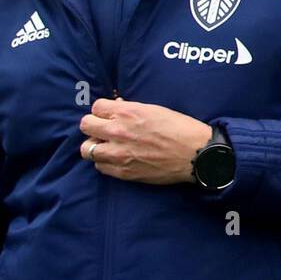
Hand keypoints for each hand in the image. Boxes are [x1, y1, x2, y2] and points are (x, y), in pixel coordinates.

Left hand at [79, 97, 212, 185]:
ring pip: (87, 149)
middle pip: (85, 126)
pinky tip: (117, 159)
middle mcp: (118, 131)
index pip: (96, 107)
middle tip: (103, 129)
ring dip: (96, 146)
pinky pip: (100, 167)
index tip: (109, 115)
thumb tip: (116, 108)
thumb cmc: (179, 128)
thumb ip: (130, 109)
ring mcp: (119, 154)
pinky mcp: (124, 172)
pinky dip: (105, 162)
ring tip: (107, 146)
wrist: (195, 154)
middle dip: (94, 126)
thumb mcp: (154, 109)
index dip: (103, 111)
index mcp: (127, 112)